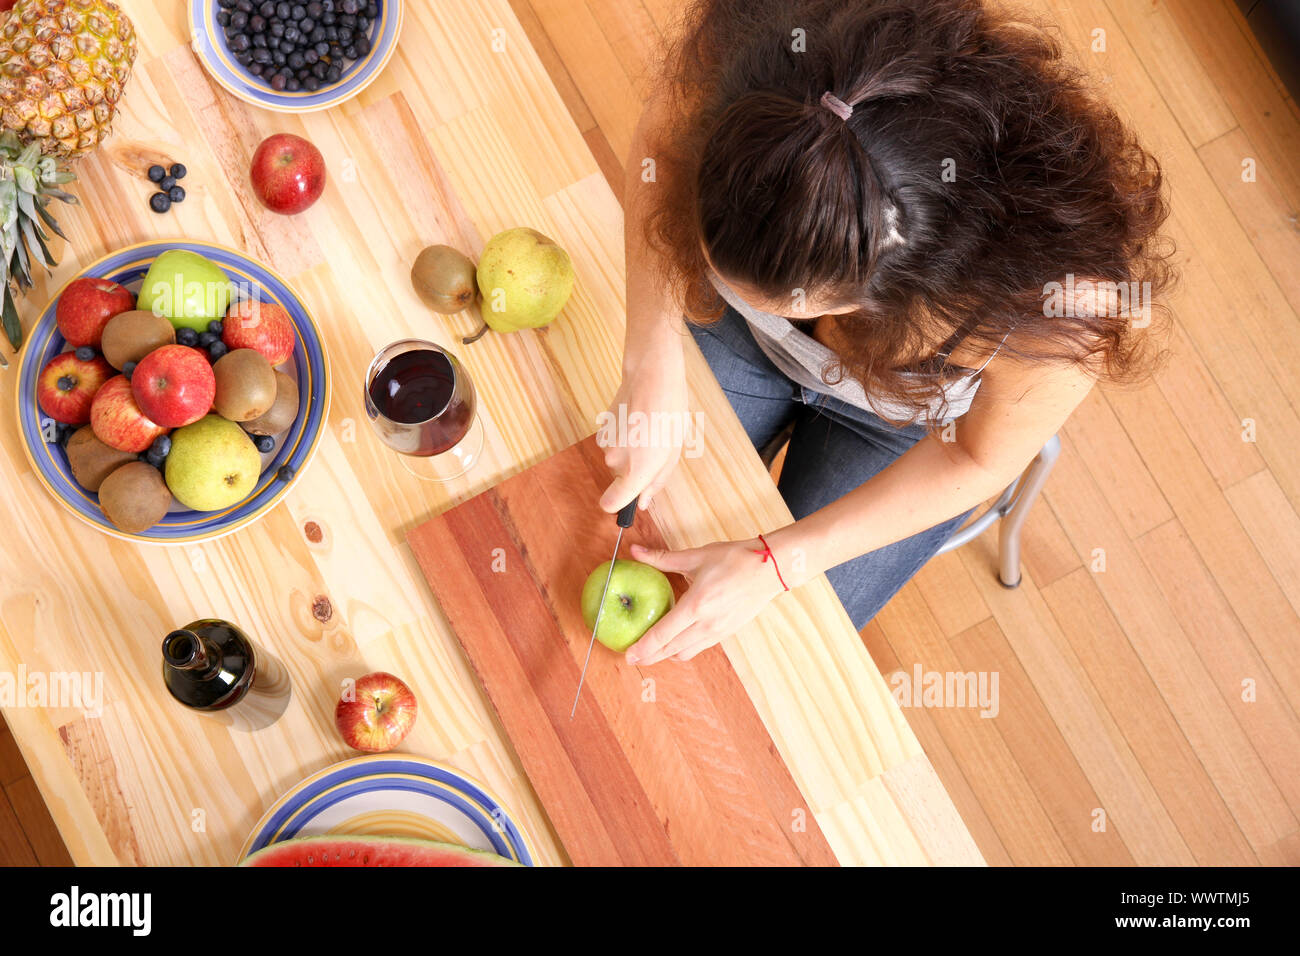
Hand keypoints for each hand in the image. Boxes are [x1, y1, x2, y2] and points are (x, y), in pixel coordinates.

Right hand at [598, 356, 687, 512]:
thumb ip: (656, 482)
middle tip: (654, 448)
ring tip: (646, 430)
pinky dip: (622, 437)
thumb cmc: (669, 414)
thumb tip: (642, 502)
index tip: (628, 497)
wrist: (652, 377)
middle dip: (635, 468)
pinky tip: (635, 421)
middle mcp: (615, 461)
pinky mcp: (601, 429)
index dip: (618, 504)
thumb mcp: (673, 453)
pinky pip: (612, 443)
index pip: (610, 504)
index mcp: (636, 471)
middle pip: (619, 478)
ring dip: (630, 450)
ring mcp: (605, 444)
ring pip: (616, 459)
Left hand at [624, 538, 785, 664]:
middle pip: (671, 650)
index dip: (643, 647)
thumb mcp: (696, 556)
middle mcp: (707, 624)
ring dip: (667, 655)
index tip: (628, 654)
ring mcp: (718, 631)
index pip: (663, 634)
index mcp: (696, 605)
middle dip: (650, 656)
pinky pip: (699, 648)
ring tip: (652, 652)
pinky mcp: (726, 633)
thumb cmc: (735, 559)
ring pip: (686, 653)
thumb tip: (636, 551)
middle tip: (632, 658)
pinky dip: (683, 649)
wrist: (770, 568)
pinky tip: (676, 642)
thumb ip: (662, 558)